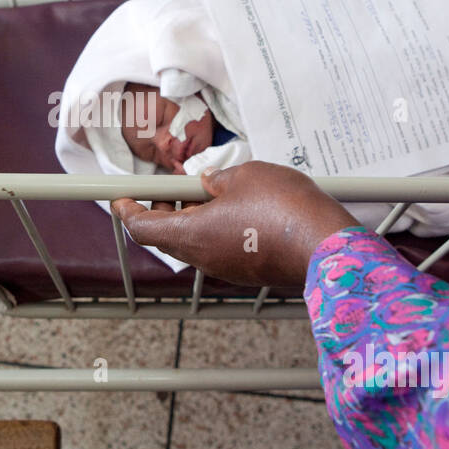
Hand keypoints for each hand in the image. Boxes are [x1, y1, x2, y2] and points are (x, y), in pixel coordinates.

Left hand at [110, 161, 357, 286]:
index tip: (121, 199)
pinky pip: (220, 250)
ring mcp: (227, 269)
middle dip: (163, 212)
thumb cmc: (284, 208)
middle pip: (168, 238)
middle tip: (170, 190)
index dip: (128, 211)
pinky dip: (216, 230)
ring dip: (193, 220)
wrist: (328, 247)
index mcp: (191, 234)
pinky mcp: (249, 272)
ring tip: (209, 193)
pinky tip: (236, 210)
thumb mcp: (244, 175)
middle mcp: (204, 258)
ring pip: (195, 244)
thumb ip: (219, 179)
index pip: (143, 228)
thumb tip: (210, 184)